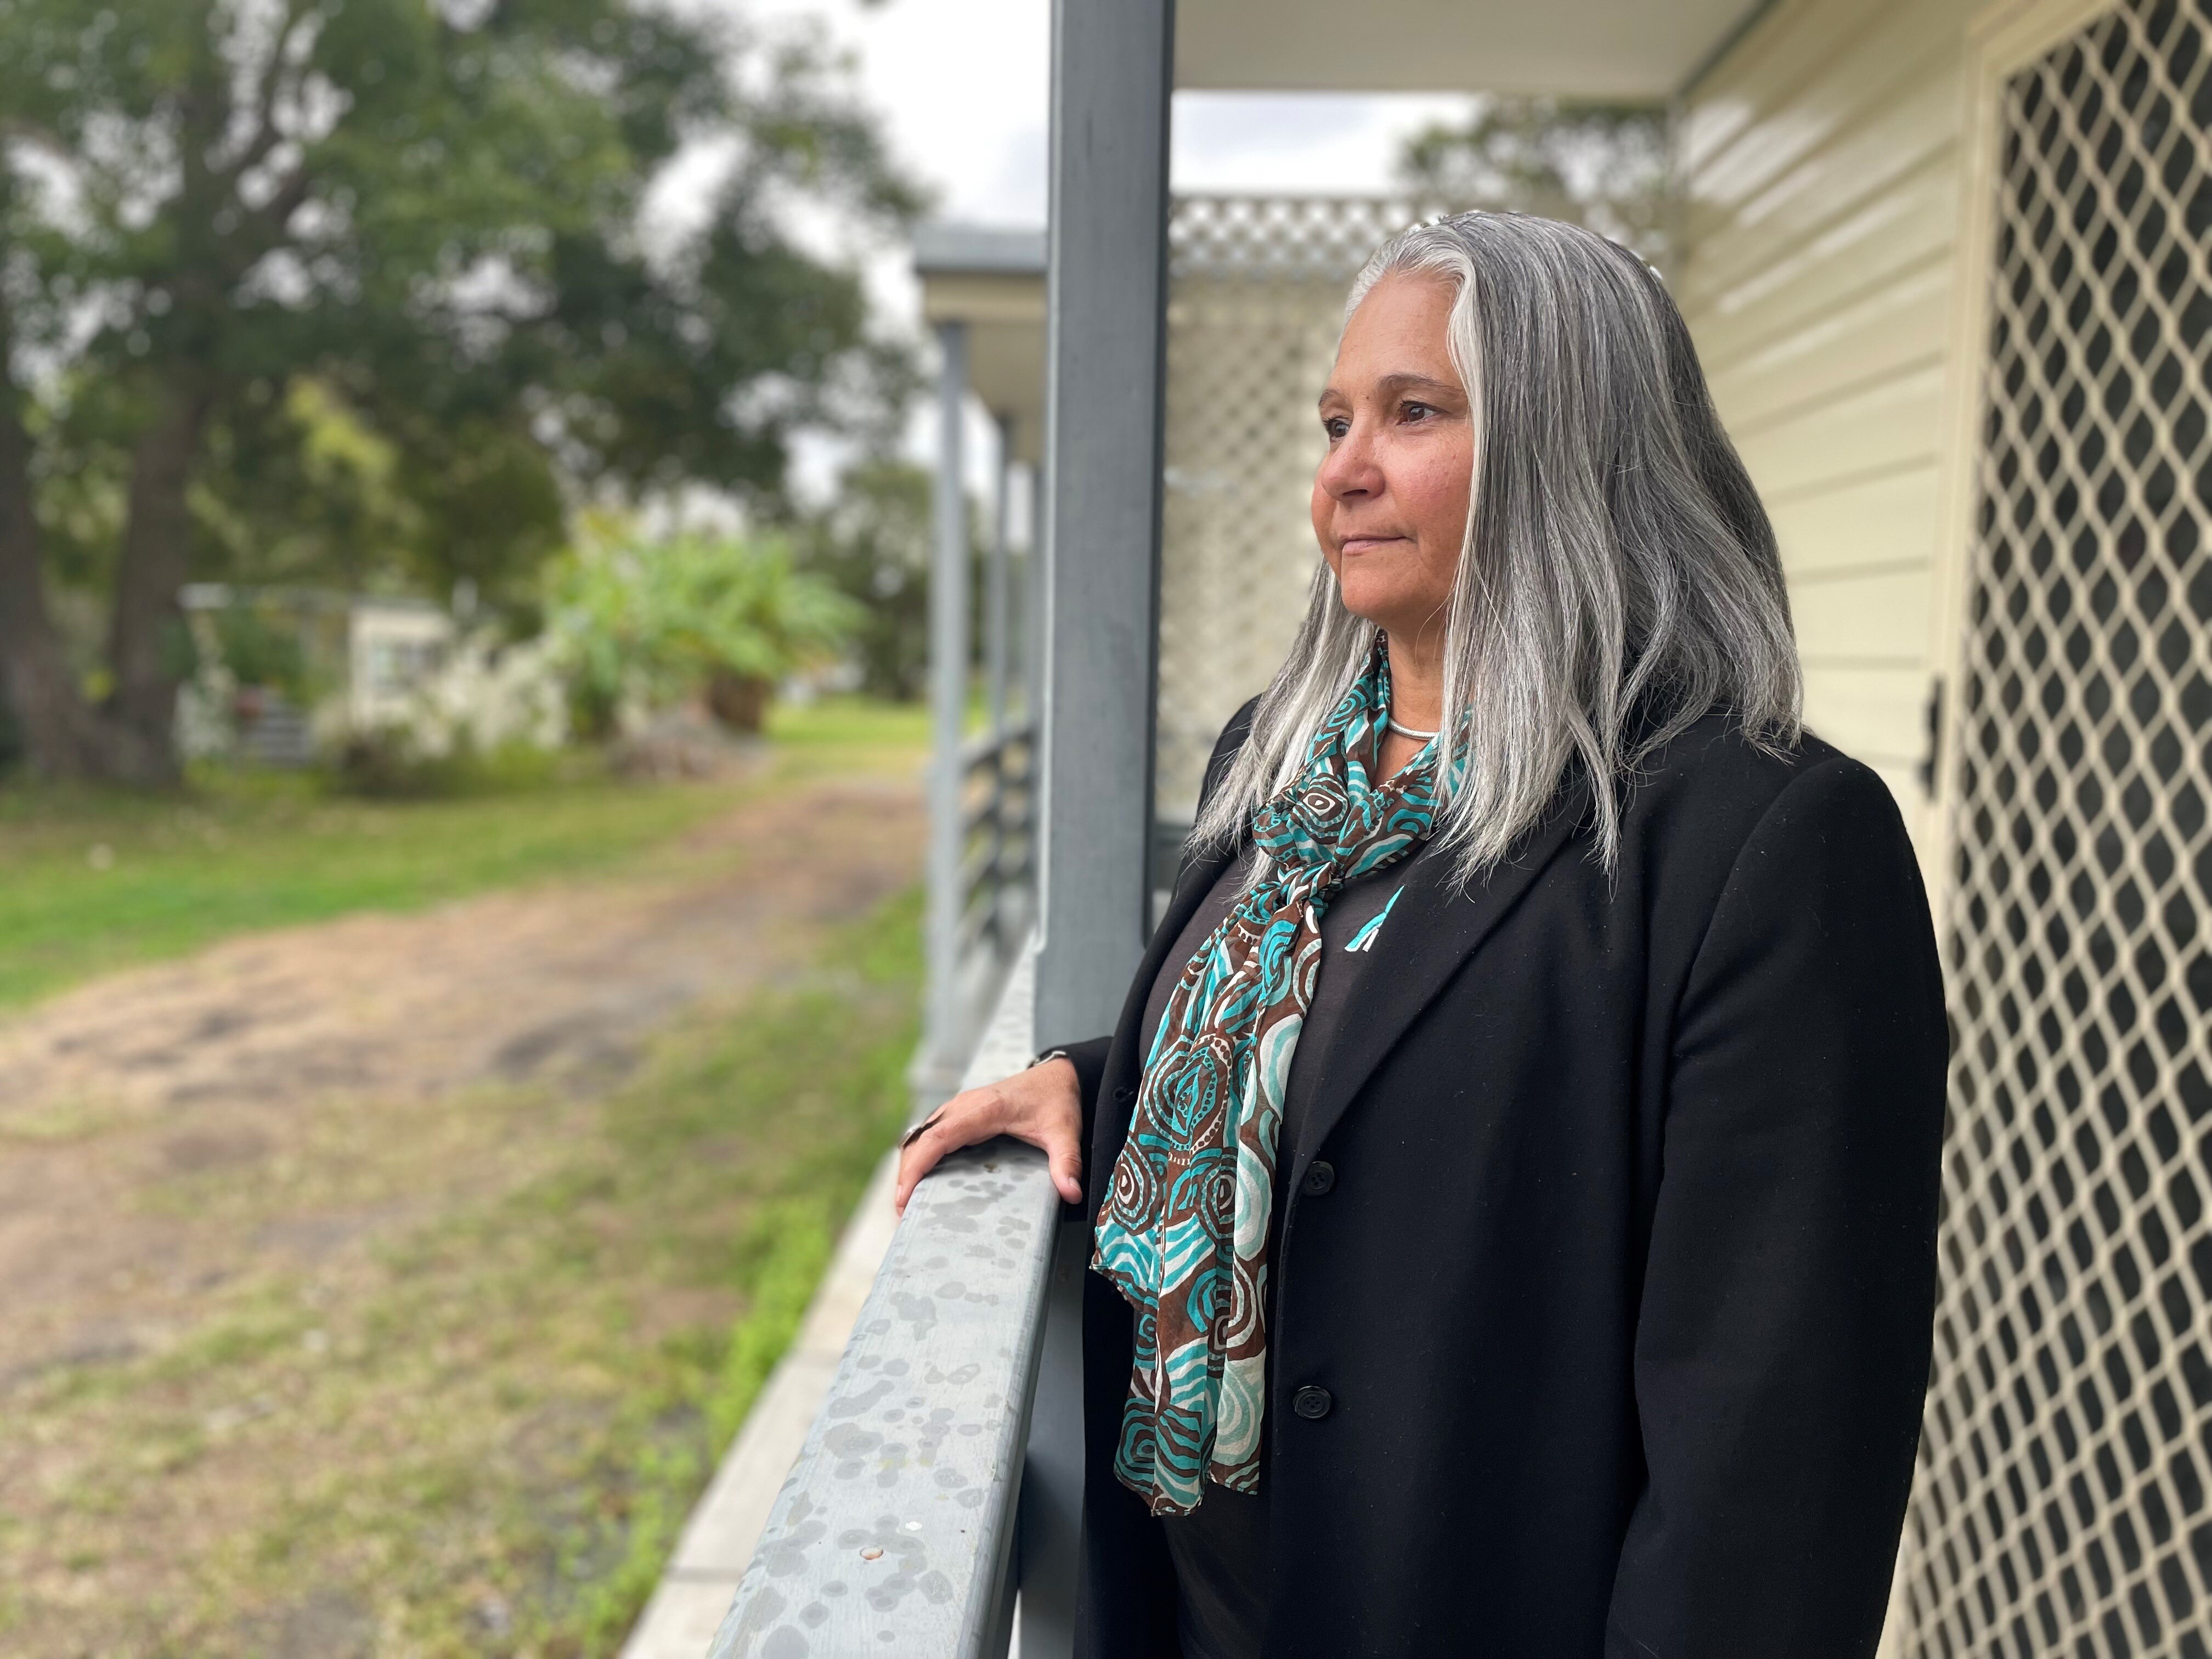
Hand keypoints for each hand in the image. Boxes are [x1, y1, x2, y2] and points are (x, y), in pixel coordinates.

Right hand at [893, 1056, 1083, 1214]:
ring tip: (907, 1203)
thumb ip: (1067, 1162)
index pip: (938, 1137)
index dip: (917, 1166)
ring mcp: (958, 1109)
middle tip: (903, 1213)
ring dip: (910, 1167)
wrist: (1058, 1075)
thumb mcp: (1065, 1131)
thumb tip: (1071, 1194)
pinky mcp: (959, 1115)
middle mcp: (964, 1106)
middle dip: (906, 1175)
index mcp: (984, 1109)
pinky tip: (922, 1182)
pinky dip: (920, 1157)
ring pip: (920, 1137)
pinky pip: (930, 1136)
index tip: (904, 1194)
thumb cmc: (1057, 1100)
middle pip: (920, 1140)